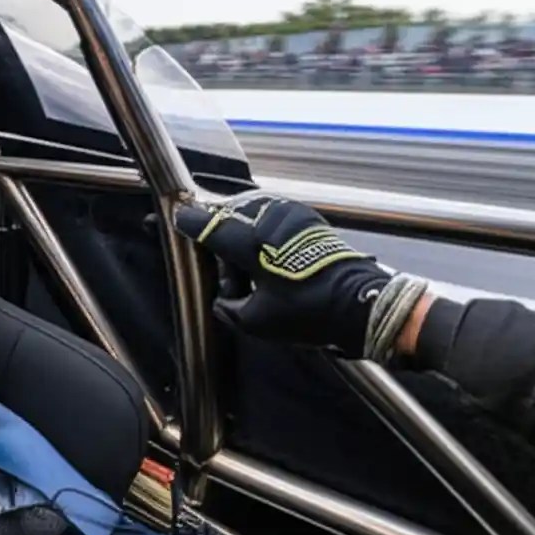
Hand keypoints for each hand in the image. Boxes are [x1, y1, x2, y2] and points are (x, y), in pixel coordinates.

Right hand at [175, 192, 390, 357]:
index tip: (172, 216)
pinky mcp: (307, 218)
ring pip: (250, 218)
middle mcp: (267, 217)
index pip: (207, 225)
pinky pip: (271, 220)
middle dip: (216, 237)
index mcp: (248, 239)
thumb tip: (224, 300)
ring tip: (246, 275)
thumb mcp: (257, 321)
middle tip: (213, 262)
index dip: (187, 223)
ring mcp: (289, 213)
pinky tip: (267, 264)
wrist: (362, 304)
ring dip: (241, 238)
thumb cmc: (308, 312)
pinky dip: (262, 236)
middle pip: (227, 219)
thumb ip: (229, 306)